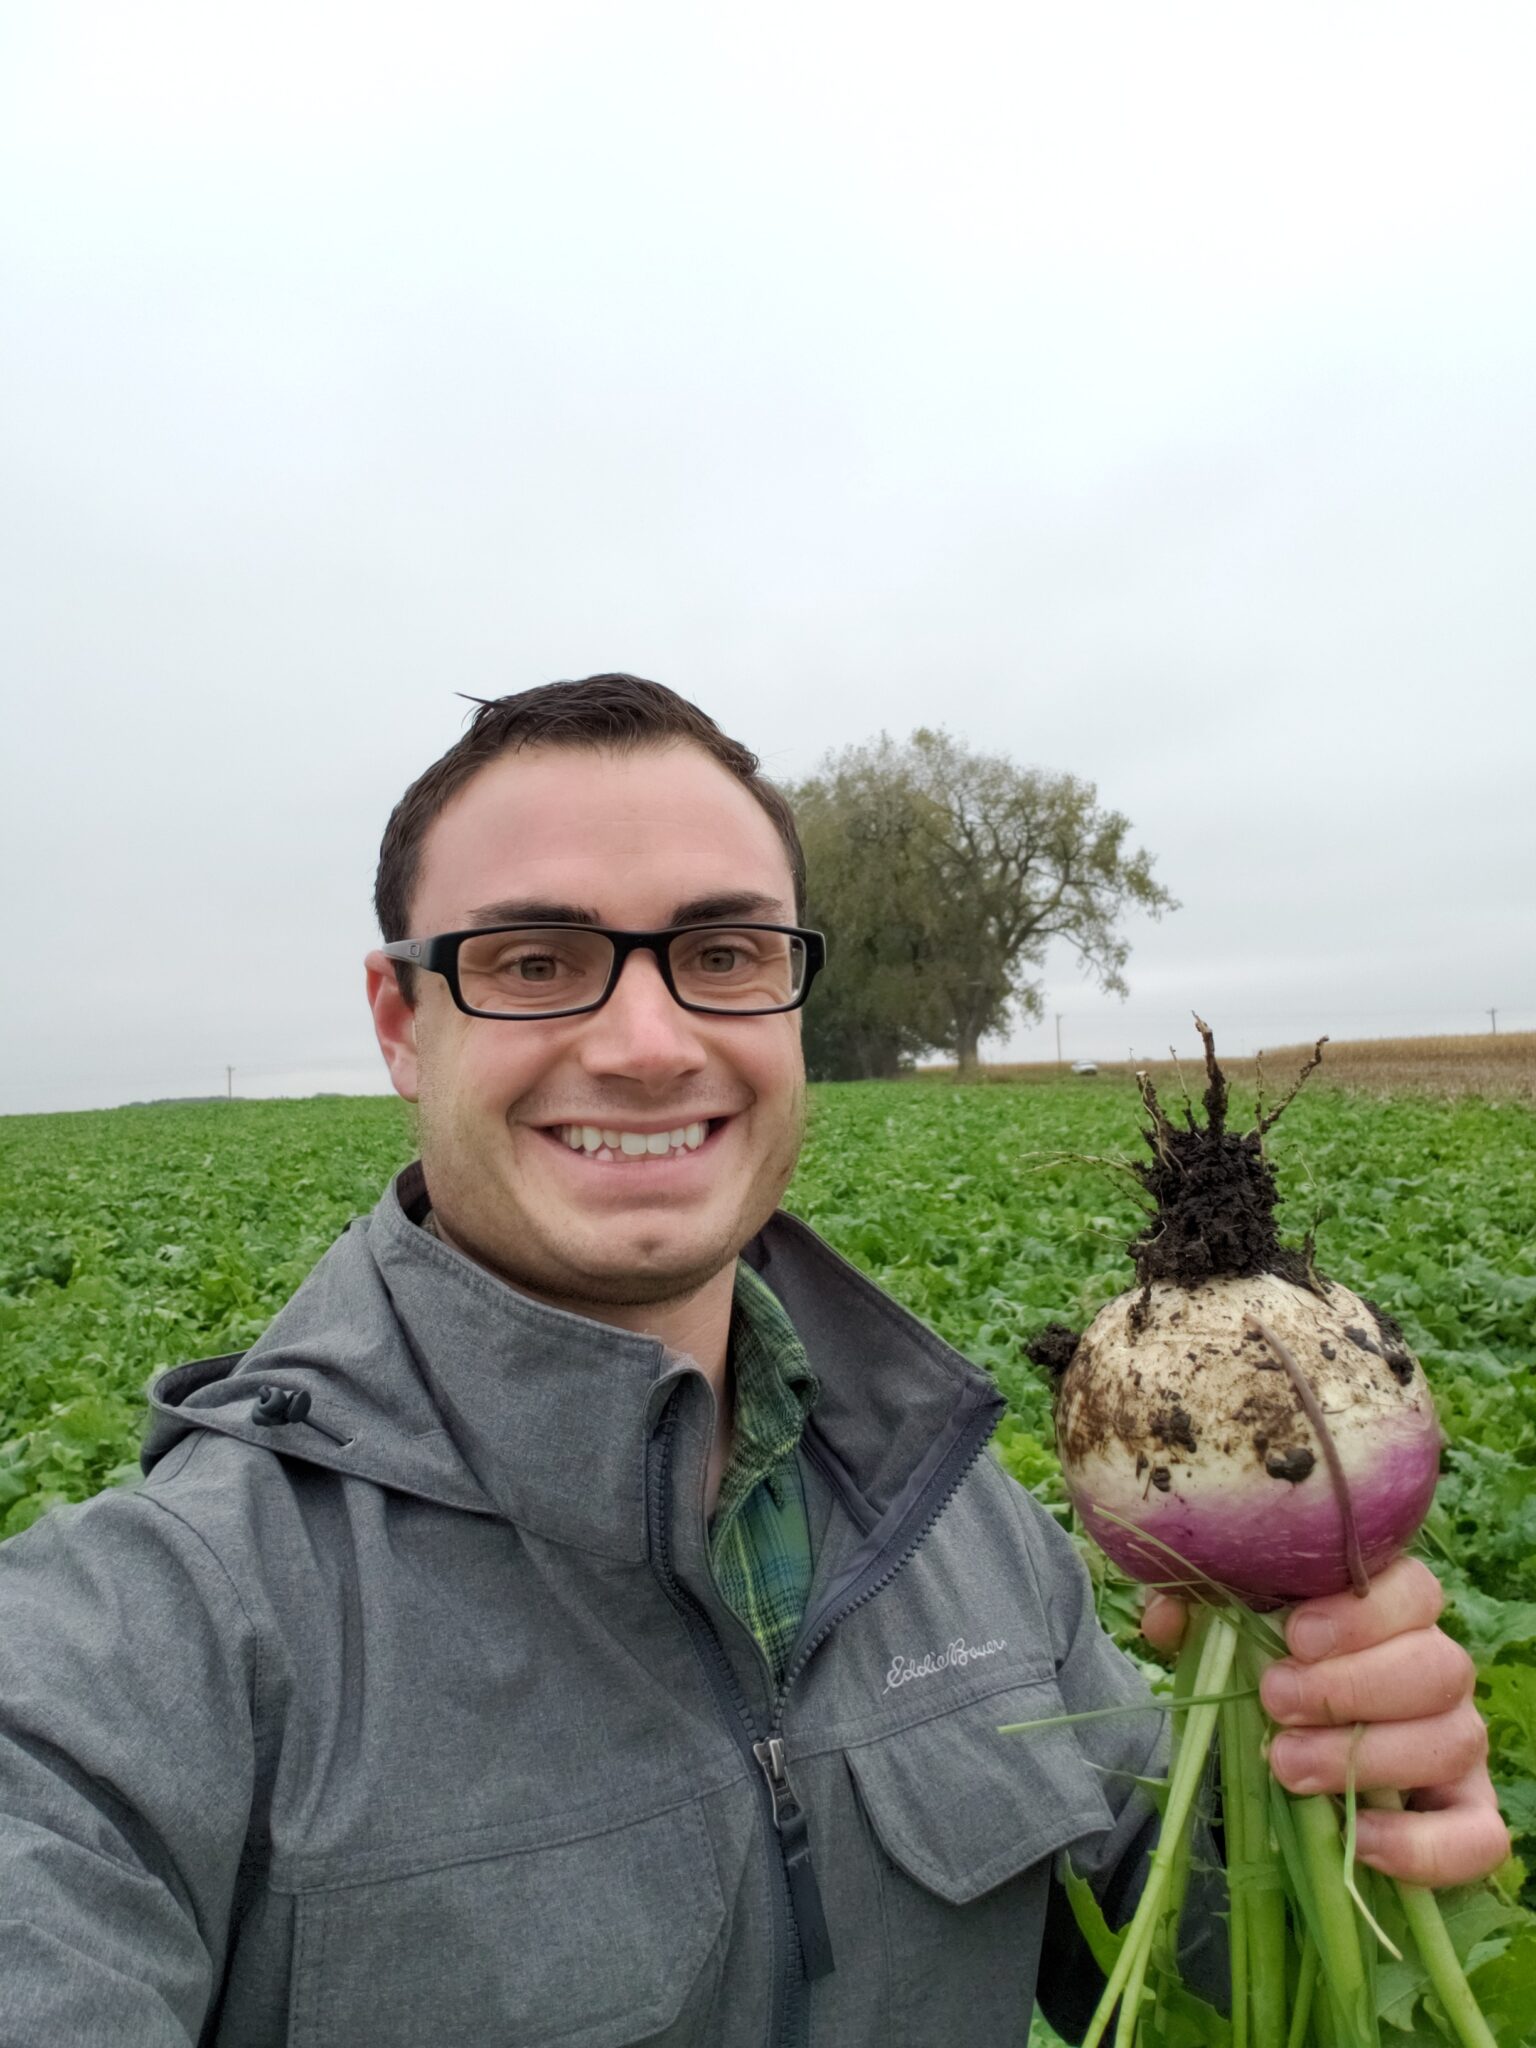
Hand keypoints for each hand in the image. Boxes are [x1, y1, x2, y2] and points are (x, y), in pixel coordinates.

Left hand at [1141, 1559, 1508, 1888]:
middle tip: (1277, 1703)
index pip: (1413, 1590)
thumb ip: (1197, 1616)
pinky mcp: (1464, 1815)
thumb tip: (1167, 1617)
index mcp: (1389, 1614)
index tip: (1295, 1636)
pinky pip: (1479, 1835)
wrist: (1285, 1760)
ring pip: (1454, 1740)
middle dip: (1351, 1688)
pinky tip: (1359, 1839)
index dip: (1363, 1612)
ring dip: (1368, 1758)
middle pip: (1439, 1666)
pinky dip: (1425, 1843)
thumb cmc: (1262, 1680)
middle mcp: (1437, 1671)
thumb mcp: (1223, 1639)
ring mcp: (1457, 1742)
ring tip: (1289, 1766)